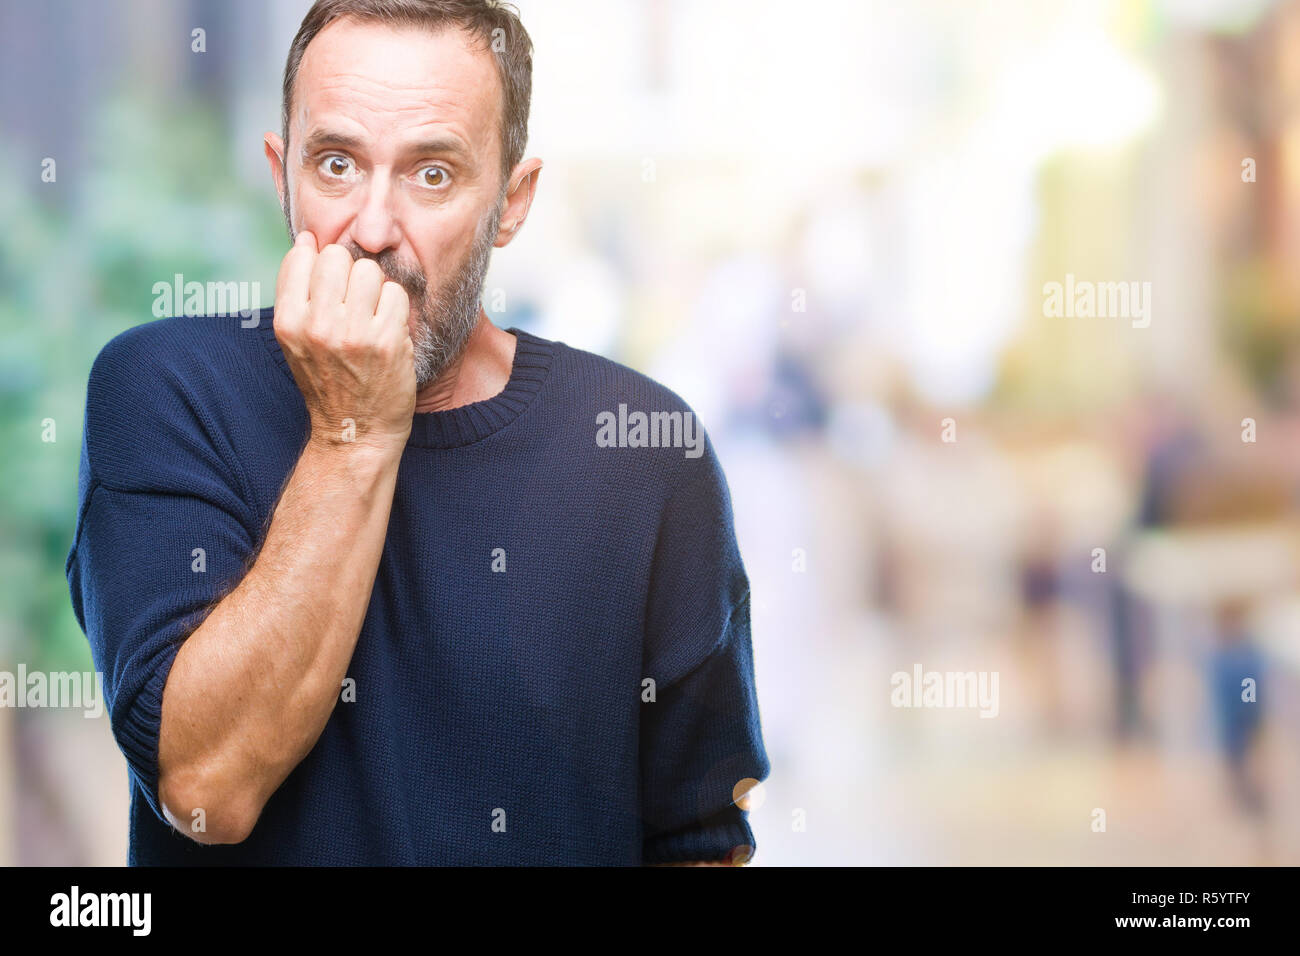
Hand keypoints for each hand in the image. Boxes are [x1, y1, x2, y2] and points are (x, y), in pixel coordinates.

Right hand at [273, 231, 415, 451]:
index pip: (302, 255)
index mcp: (288, 321)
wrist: (355, 432)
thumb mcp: (296, 340)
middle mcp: (316, 325)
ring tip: (372, 316)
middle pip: (338, 256)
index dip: (320, 260)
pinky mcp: (387, 341)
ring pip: (370, 270)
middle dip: (350, 271)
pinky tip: (389, 330)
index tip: (331, 282)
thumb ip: (298, 292)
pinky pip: (396, 294)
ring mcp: (353, 333)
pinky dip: (396, 308)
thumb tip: (308, 239)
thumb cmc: (329, 382)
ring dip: (376, 289)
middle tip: (355, 301)